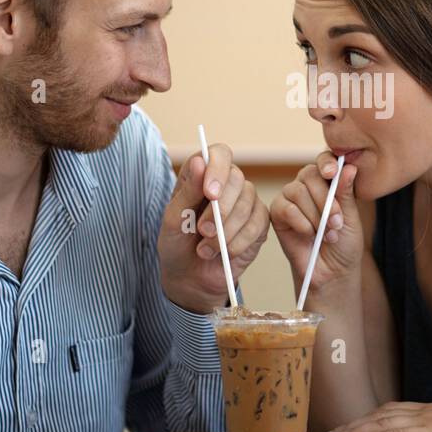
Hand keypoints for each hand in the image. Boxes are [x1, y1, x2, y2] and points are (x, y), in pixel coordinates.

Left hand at [158, 143, 269, 313]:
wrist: (189, 277)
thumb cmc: (177, 244)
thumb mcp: (173, 220)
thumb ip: (187, 191)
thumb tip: (200, 161)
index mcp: (203, 175)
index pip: (219, 154)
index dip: (218, 169)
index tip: (210, 193)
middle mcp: (227, 184)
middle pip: (237, 179)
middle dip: (220, 209)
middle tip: (202, 231)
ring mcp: (246, 203)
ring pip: (248, 203)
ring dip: (226, 230)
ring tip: (206, 248)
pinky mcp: (259, 223)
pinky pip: (258, 224)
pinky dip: (239, 242)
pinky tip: (225, 252)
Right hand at [269, 151, 360, 298]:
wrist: (332, 271)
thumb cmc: (343, 243)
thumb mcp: (350, 217)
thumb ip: (346, 193)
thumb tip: (349, 167)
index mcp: (328, 181)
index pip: (325, 160)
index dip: (327, 163)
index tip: (332, 173)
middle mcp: (307, 186)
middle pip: (309, 174)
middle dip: (325, 199)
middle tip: (336, 222)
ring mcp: (290, 198)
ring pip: (297, 191)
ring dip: (315, 215)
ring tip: (327, 233)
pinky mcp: (277, 213)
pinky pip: (286, 208)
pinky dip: (301, 222)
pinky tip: (309, 235)